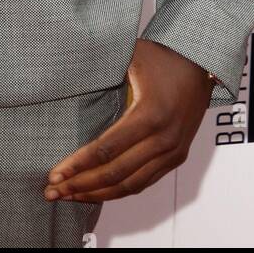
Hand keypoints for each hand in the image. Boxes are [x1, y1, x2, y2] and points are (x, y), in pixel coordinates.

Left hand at [44, 38, 212, 202]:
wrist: (201, 62)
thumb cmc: (161, 55)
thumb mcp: (130, 56)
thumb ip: (101, 67)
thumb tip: (63, 73)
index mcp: (149, 115)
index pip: (106, 150)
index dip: (78, 166)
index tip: (54, 174)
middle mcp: (163, 139)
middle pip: (115, 174)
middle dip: (81, 186)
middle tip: (52, 191)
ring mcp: (172, 152)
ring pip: (130, 185)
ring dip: (97, 194)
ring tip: (69, 196)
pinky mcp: (177, 157)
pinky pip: (145, 182)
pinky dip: (119, 191)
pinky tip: (97, 192)